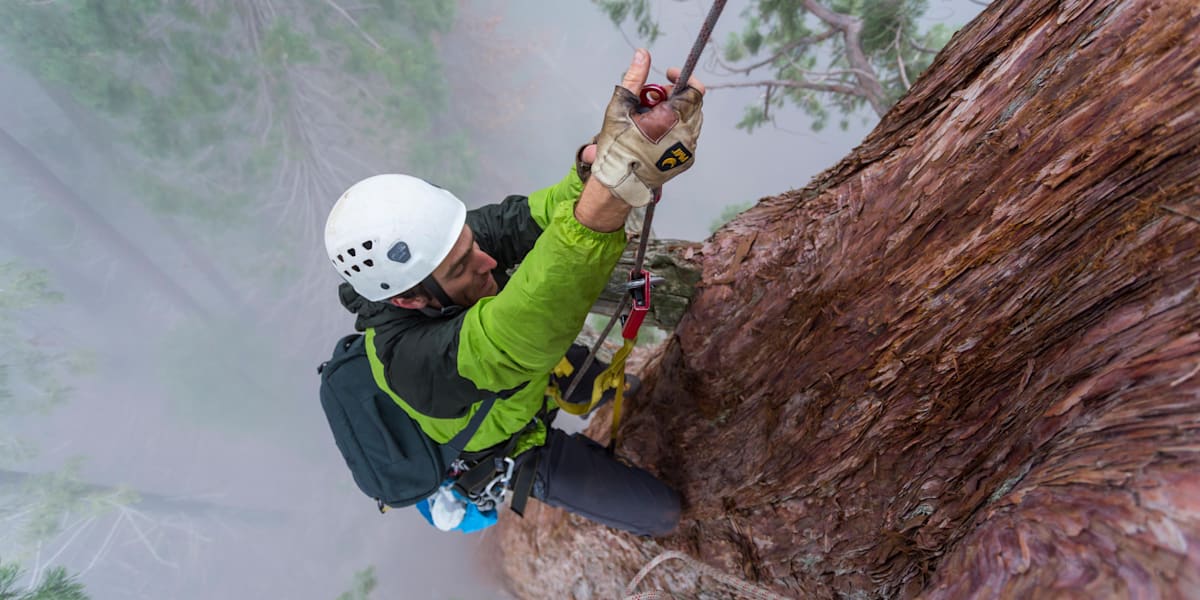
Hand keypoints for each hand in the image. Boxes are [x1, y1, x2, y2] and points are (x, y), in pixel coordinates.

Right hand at [591, 50, 704, 206]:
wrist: (619, 182)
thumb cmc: (617, 145)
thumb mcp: (621, 107)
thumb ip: (636, 78)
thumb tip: (644, 53)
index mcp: (673, 118)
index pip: (695, 90)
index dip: (684, 78)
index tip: (668, 75)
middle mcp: (687, 134)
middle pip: (694, 104)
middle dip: (676, 95)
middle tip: (654, 98)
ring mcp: (689, 149)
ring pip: (693, 120)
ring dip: (678, 112)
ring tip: (654, 117)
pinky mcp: (688, 160)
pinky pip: (689, 136)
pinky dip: (678, 128)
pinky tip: (657, 133)